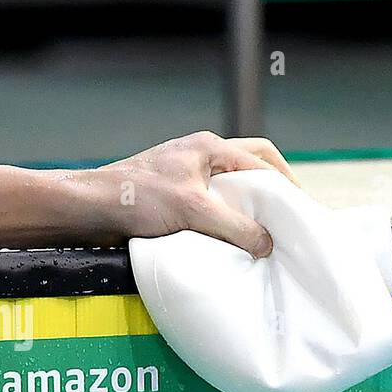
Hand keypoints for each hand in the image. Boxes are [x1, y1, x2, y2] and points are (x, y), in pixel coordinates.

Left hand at [96, 131, 300, 257]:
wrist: (89, 209)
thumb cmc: (135, 198)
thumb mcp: (193, 211)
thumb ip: (234, 226)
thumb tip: (268, 244)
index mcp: (209, 147)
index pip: (263, 161)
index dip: (287, 186)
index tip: (303, 213)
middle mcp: (199, 156)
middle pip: (251, 165)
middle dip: (273, 188)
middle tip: (289, 216)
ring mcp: (185, 175)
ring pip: (230, 186)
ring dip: (247, 205)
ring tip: (262, 231)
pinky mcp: (172, 196)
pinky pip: (210, 204)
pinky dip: (225, 218)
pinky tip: (228, 238)